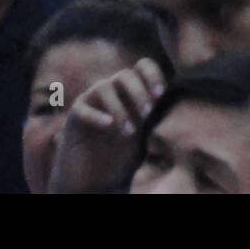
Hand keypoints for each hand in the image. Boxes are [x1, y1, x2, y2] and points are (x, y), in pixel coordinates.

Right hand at [46, 58, 167, 193]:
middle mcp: (111, 95)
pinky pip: (83, 108)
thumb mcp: (144, 140)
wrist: (94, 180)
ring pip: (104, 86)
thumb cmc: (120, 160)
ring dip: (119, 107)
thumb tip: (174, 107)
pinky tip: (109, 126)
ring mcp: (92, 103)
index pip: (141, 68)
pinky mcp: (75, 118)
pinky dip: (97, 115)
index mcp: (130, 96)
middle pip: (125, 75)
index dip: (152, 74)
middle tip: (145, 113)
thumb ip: (154, 122)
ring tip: (128, 131)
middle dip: (138, 91)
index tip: (159, 94)